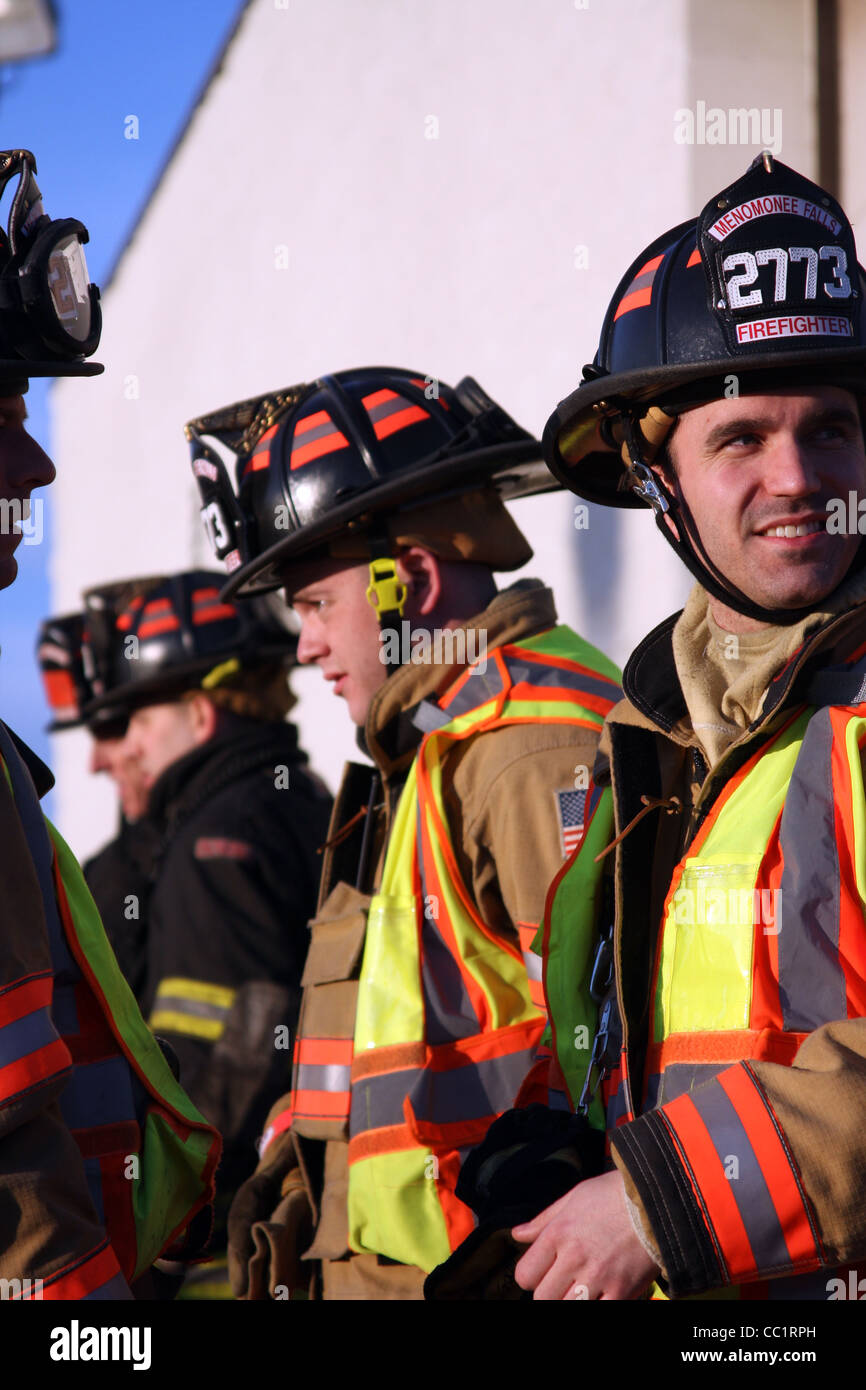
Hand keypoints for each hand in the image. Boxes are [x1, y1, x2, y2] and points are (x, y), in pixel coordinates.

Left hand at [511, 1169, 659, 1299]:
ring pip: (567, 1308)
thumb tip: (518, 1234)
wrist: (657, 1200)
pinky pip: (598, 1312)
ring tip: (581, 1289)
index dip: (530, 1277)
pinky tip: (600, 1295)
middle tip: (562, 1283)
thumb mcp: (574, 1197)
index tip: (541, 1272)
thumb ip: (543, 1220)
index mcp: (558, 1233)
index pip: (525, 1275)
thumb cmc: (613, 1194)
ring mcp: (597, 1277)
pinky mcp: (621, 1290)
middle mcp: (574, 1257)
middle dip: (549, 1293)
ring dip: (570, 1301)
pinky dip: (596, 1305)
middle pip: (542, 1298)